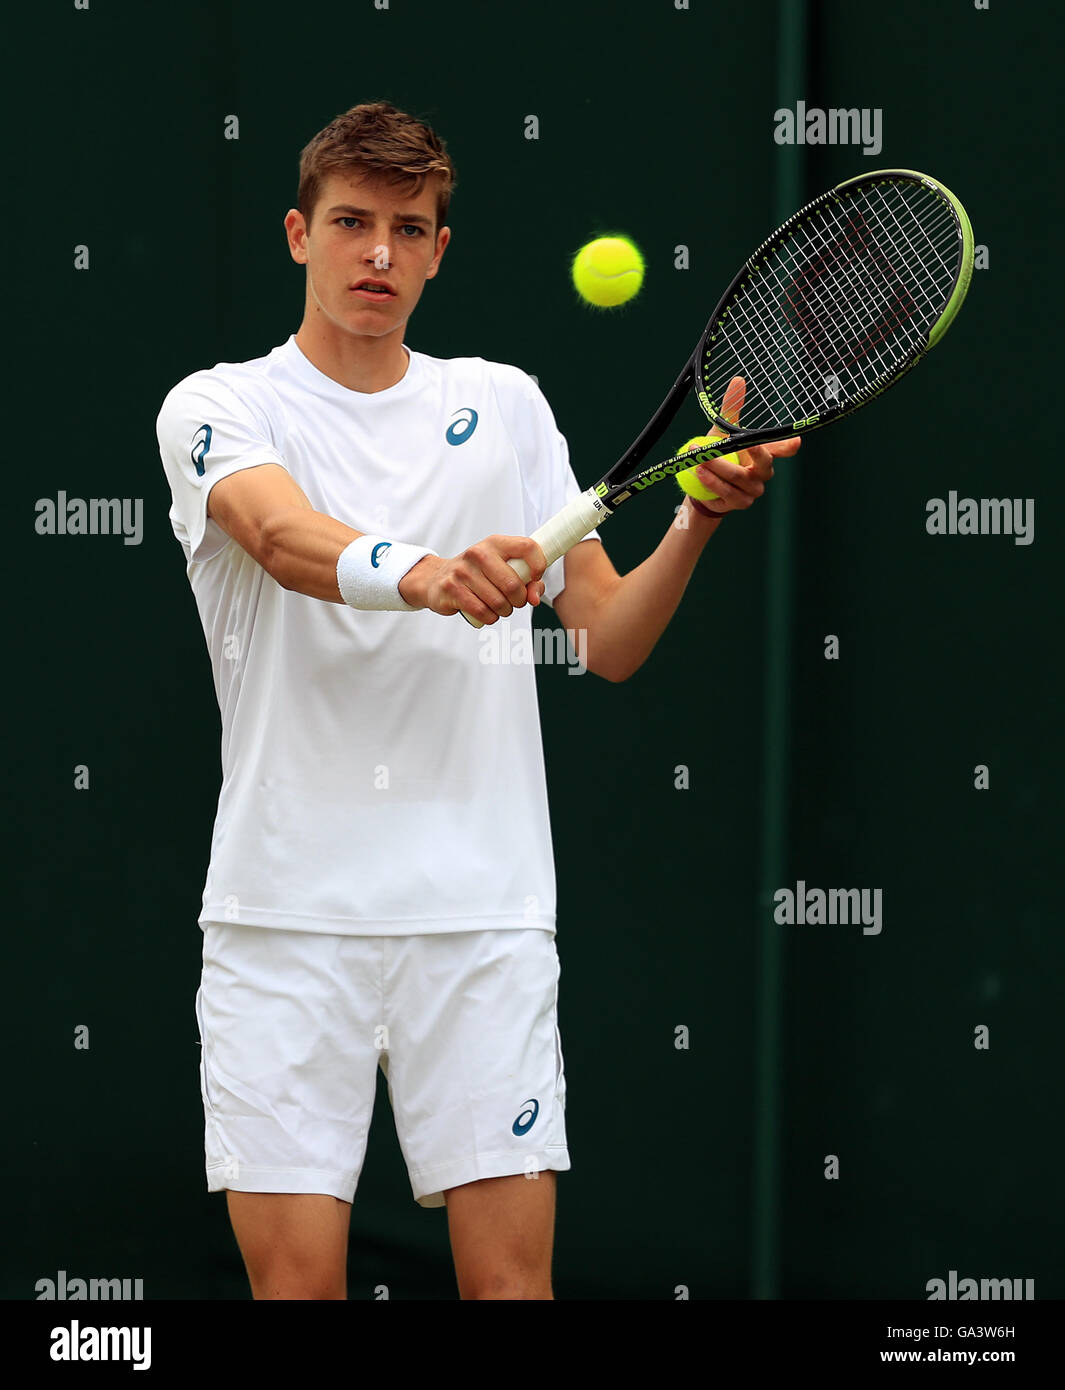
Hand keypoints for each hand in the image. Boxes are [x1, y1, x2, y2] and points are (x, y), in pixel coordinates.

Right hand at [399, 535, 546, 621]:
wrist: (436, 579)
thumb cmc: (478, 575)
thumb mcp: (502, 570)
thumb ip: (528, 582)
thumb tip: (535, 599)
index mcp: (495, 543)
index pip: (528, 547)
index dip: (538, 566)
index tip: (534, 578)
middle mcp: (478, 553)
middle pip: (513, 585)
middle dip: (519, 600)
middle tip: (514, 601)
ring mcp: (463, 571)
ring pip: (498, 602)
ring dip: (504, 611)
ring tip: (499, 607)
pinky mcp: (451, 589)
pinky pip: (482, 612)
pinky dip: (490, 618)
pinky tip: (487, 613)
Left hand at [689, 376, 800, 516]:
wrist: (702, 488)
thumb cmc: (719, 454)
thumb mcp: (722, 431)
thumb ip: (731, 409)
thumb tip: (738, 379)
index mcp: (765, 454)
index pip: (784, 449)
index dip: (789, 446)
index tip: (796, 440)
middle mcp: (764, 473)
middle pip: (762, 463)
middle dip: (743, 453)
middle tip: (723, 443)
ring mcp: (754, 490)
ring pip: (738, 478)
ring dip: (716, 466)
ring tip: (698, 456)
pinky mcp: (741, 503)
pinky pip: (727, 492)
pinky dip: (711, 481)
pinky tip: (699, 471)